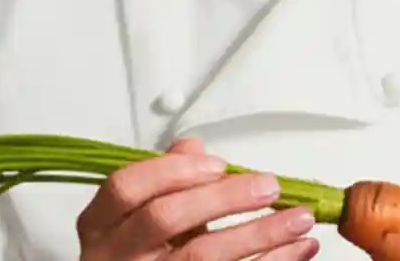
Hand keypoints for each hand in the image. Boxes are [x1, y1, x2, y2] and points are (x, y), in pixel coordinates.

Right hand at [76, 136, 318, 259]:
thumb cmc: (133, 256)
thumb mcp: (136, 217)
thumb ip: (163, 179)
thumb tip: (194, 149)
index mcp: (101, 226)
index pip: (126, 188)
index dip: (173, 172)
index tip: (217, 165)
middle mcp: (116, 257)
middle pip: (166, 219)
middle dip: (223, 198)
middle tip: (269, 186)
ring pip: (203, 256)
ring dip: (260, 234)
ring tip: (298, 218)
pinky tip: (297, 250)